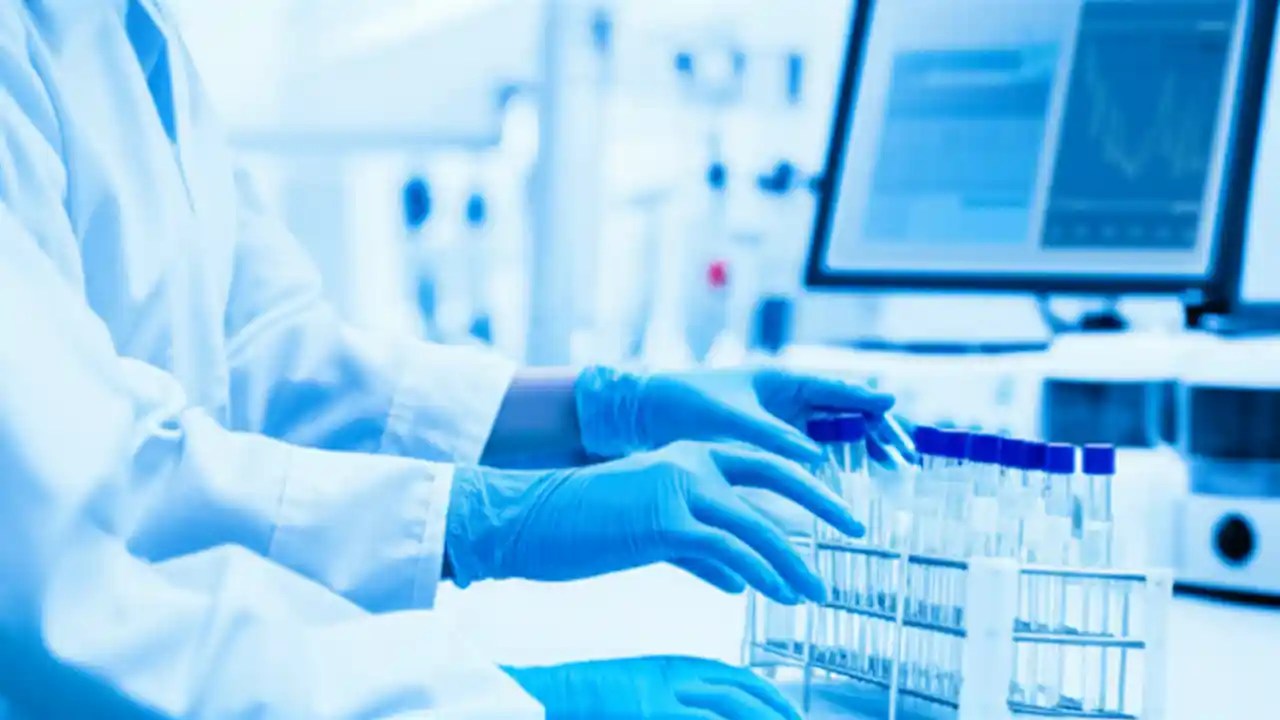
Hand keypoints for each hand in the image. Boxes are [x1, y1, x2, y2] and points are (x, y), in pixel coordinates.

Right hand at [445, 442, 862, 602]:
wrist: (528, 521)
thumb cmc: (584, 528)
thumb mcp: (650, 533)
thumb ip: (700, 549)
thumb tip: (740, 579)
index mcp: (688, 453)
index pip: (762, 463)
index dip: (804, 485)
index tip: (835, 510)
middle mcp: (690, 460)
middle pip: (775, 478)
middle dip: (823, 505)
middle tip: (859, 530)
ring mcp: (678, 487)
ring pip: (757, 525)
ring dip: (793, 563)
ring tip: (818, 592)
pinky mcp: (664, 521)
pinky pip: (728, 550)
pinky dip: (759, 573)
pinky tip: (777, 594)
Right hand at [505, 656, 800, 719]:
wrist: (543, 693)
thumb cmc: (587, 698)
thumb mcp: (638, 689)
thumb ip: (673, 698)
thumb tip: (702, 705)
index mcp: (675, 666)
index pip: (740, 679)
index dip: (774, 699)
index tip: (793, 717)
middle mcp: (676, 674)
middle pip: (746, 690)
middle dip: (781, 711)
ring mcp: (663, 694)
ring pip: (735, 704)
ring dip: (766, 718)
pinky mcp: (649, 710)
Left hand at [575, 366, 909, 465]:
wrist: (640, 418)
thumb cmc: (680, 406)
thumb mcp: (729, 420)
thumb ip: (773, 437)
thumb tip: (819, 458)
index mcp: (779, 379)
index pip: (835, 388)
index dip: (867, 401)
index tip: (893, 410)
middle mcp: (785, 397)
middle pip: (845, 410)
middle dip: (878, 429)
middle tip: (904, 455)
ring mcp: (779, 420)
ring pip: (835, 430)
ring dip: (864, 446)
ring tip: (892, 468)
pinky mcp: (767, 443)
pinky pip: (814, 450)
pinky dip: (838, 461)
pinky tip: (853, 480)